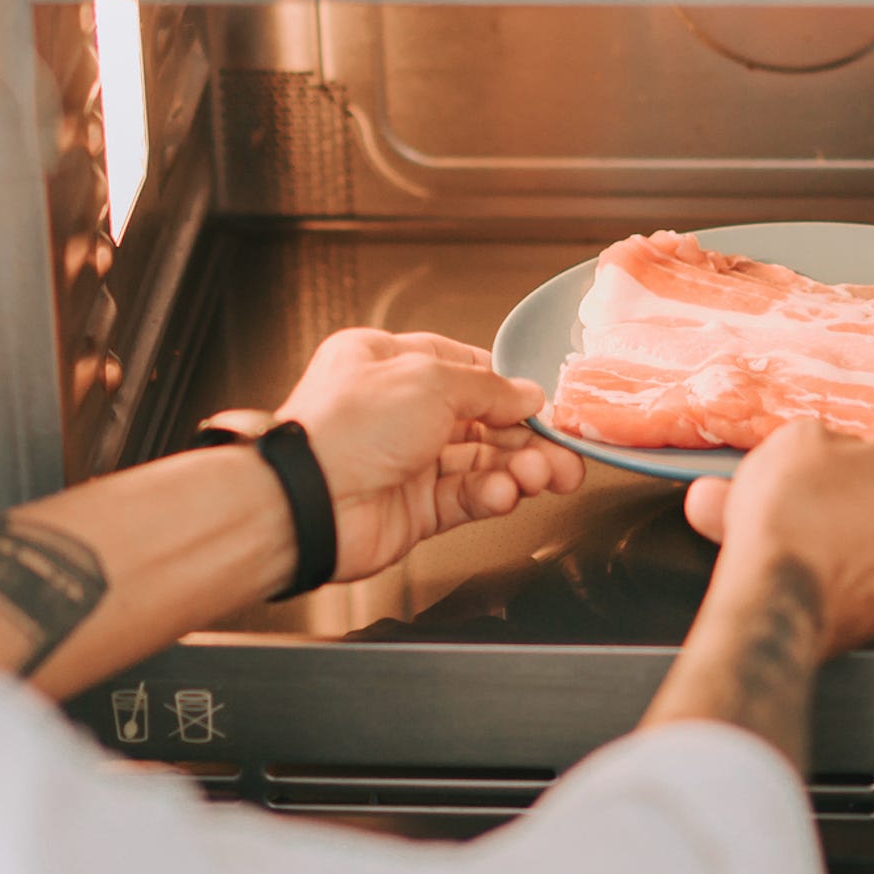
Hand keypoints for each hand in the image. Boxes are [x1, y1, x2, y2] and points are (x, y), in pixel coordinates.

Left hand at [275, 329, 584, 581]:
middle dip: (527, 437)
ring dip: (518, 468)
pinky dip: (492, 495)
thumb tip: (527, 394)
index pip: (464, 368)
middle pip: (481, 420)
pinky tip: (507, 493)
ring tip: (545, 475)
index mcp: (387, 364)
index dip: (507, 387)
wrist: (309, 503)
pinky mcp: (414, 508)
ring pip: (481, 461)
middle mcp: (396, 411)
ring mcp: (405, 461)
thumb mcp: (431, 380)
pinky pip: (466, 497)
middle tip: (564, 451)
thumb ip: (490, 388)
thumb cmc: (345, 428)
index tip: (544, 404)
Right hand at [682, 420, 873, 657]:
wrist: (771, 595)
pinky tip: (815, 558)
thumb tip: (838, 452)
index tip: (852, 457)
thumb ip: (842, 439)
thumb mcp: (807, 436)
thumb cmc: (796, 514)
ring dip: (864, 534)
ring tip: (814, 525)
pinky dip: (853, 570)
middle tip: (830, 489)